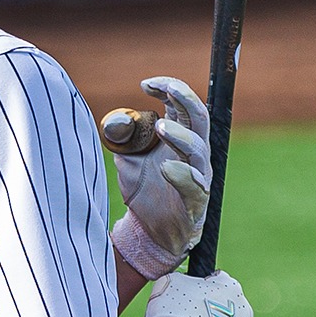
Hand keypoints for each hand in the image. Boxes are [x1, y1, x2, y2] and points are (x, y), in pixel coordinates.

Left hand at [110, 76, 210, 278]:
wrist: (148, 232)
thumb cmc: (143, 190)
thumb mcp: (128, 159)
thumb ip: (122, 140)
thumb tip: (116, 122)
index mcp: (179, 137)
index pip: (182, 105)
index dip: (169, 88)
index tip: (146, 84)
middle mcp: (193, 153)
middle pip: (199, 118)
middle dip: (185, 99)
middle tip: (167, 89)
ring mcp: (198, 176)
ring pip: (198, 149)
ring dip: (180, 135)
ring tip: (161, 127)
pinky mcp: (195, 202)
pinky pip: (193, 185)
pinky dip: (180, 174)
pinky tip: (165, 168)